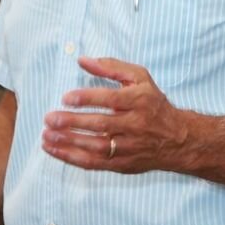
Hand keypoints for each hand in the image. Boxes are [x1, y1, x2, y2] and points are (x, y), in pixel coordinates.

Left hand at [41, 56, 195, 173]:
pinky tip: (55, 150)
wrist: (178, 139)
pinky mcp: (123, 164)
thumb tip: (82, 60)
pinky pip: (95, 163)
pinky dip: (72, 158)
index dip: (87, 98)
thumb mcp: (139, 78)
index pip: (111, 100)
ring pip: (96, 146)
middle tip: (49, 118)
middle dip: (72, 122)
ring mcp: (129, 147)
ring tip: (46, 136)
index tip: (66, 97)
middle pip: (101, 125)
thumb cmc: (153, 104)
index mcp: (139, 101)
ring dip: (68, 142)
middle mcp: (135, 125)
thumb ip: (111, 67)